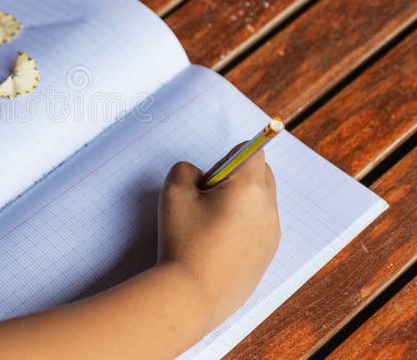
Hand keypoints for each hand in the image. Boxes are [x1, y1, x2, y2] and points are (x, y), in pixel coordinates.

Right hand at [156, 147, 279, 329]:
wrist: (193, 295)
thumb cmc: (183, 241)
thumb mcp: (173, 193)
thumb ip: (185, 170)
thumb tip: (200, 176)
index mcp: (249, 187)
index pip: (253, 151)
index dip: (228, 157)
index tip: (208, 179)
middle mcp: (268, 208)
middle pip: (262, 173)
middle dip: (237, 175)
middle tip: (207, 197)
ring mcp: (272, 234)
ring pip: (261, 201)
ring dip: (241, 201)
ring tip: (210, 224)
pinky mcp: (268, 255)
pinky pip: (261, 226)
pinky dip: (244, 224)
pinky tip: (217, 244)